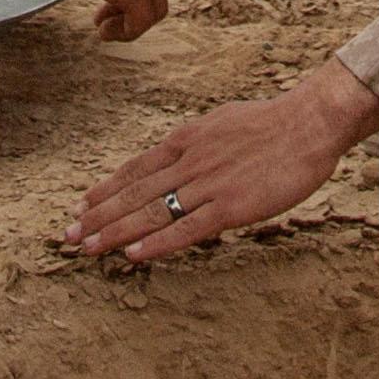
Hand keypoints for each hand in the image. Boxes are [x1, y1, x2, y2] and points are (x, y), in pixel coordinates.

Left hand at [65, 60, 378, 264]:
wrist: (308, 124)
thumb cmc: (272, 123)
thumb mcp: (222, 122)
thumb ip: (198, 142)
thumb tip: (182, 150)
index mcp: (187, 141)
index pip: (137, 169)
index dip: (107, 189)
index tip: (82, 204)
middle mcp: (188, 163)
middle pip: (134, 194)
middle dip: (98, 215)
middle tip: (69, 234)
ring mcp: (207, 186)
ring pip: (151, 213)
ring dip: (115, 232)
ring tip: (87, 248)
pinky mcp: (229, 208)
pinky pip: (185, 230)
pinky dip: (156, 244)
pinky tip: (132, 255)